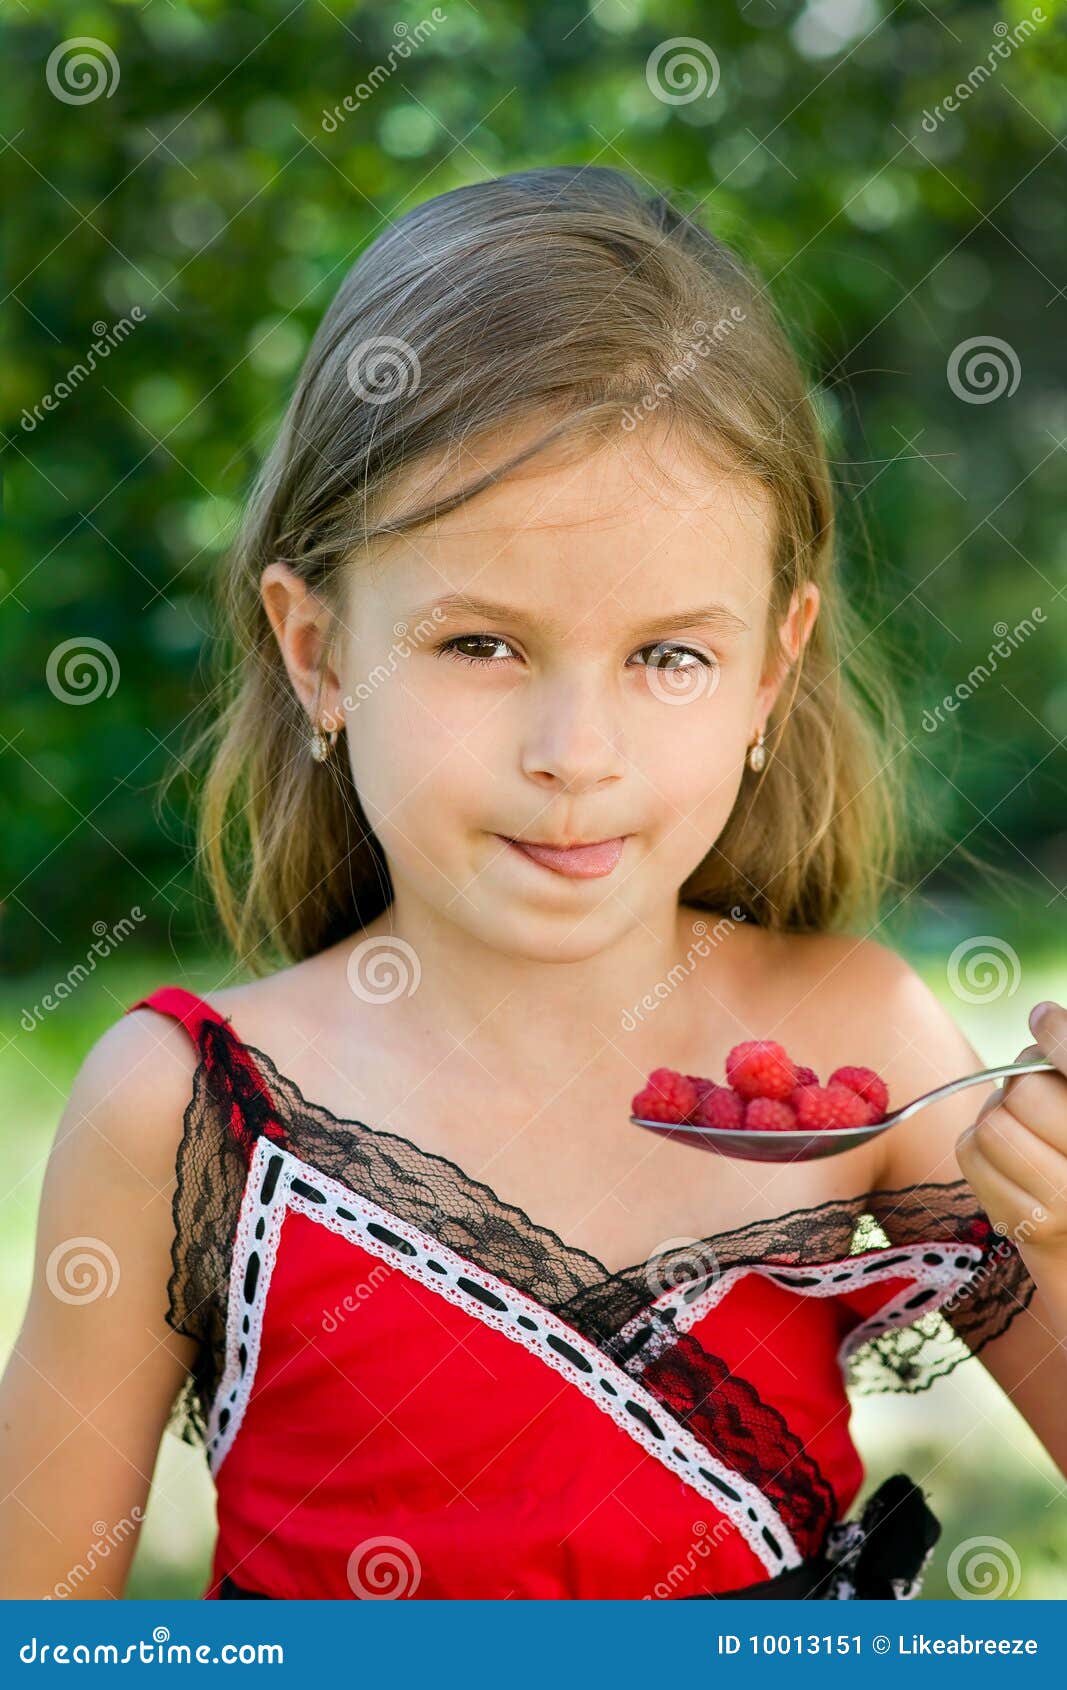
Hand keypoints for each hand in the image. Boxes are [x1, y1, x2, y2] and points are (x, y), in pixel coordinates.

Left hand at [956, 1000, 1066, 1258]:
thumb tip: (1043, 1017)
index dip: (1058, 1035)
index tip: (1043, 1019)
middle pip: (1027, 1094)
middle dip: (1021, 1085)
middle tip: (1032, 1094)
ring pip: (993, 1125)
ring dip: (996, 1116)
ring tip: (1021, 1128)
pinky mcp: (1030, 1226)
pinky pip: (970, 1152)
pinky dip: (978, 1145)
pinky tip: (1007, 1157)